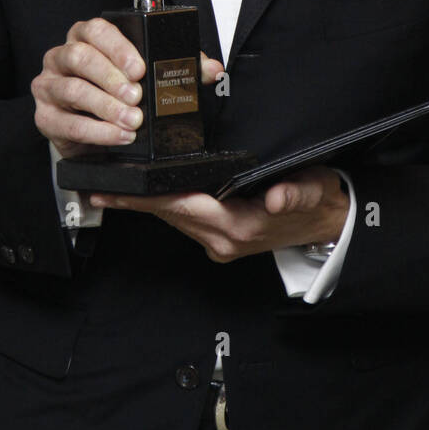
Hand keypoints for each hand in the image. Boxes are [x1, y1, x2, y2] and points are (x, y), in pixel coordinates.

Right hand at [31, 18, 224, 159]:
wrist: (94, 134)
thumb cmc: (120, 95)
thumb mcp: (150, 77)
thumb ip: (180, 67)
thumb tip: (211, 69)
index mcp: (86, 38)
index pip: (96, 30)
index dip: (117, 47)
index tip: (139, 68)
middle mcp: (62, 57)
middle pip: (80, 57)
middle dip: (111, 78)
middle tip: (136, 97)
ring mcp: (49, 86)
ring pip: (73, 89)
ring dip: (105, 107)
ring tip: (132, 121)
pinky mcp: (45, 116)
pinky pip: (66, 122)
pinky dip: (96, 131)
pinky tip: (118, 135)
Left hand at [89, 165, 348, 261]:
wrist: (330, 224)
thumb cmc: (317, 202)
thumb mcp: (311, 191)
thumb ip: (291, 195)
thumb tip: (273, 199)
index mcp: (240, 226)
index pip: (183, 209)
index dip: (148, 200)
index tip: (117, 193)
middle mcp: (224, 239)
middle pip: (169, 215)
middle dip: (134, 202)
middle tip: (97, 188)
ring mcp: (221, 241)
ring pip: (174, 219)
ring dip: (145, 206)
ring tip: (112, 190)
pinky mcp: (221, 236)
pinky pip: (184, 220)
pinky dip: (164, 207)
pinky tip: (147, 195)